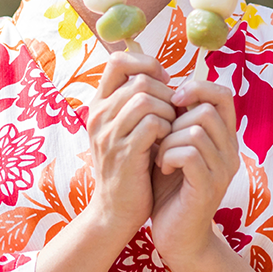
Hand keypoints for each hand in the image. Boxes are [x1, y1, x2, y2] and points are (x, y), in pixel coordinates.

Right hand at [83, 51, 177, 241]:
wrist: (115, 210)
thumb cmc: (129, 166)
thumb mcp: (125, 129)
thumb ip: (135, 103)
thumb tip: (162, 76)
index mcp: (98, 105)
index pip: (117, 61)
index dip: (145, 64)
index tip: (162, 81)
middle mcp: (99, 116)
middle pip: (139, 80)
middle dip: (165, 94)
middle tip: (173, 114)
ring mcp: (109, 135)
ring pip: (146, 99)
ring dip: (168, 112)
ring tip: (170, 129)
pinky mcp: (124, 154)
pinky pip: (152, 124)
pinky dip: (167, 130)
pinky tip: (167, 143)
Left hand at [148, 77, 239, 268]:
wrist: (176, 235)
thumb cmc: (169, 188)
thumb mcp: (172, 146)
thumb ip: (174, 119)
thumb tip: (161, 85)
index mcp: (223, 137)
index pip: (223, 93)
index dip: (196, 87)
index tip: (173, 99)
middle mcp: (230, 151)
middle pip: (207, 109)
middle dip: (175, 119)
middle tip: (161, 140)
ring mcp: (223, 170)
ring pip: (197, 130)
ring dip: (169, 139)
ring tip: (160, 156)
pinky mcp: (209, 188)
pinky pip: (190, 154)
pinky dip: (169, 156)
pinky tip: (163, 168)